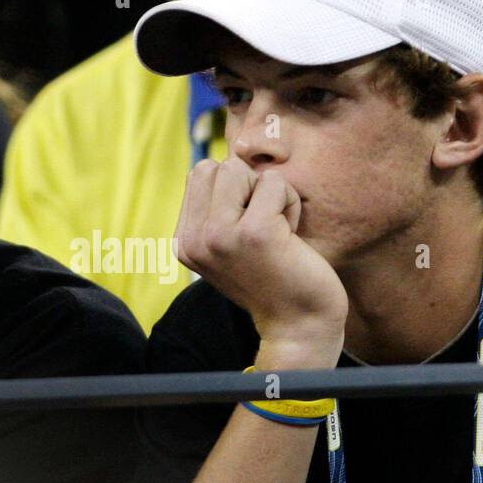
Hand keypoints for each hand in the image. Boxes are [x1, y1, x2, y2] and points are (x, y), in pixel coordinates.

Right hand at [174, 157, 347, 367]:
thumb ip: (217, 208)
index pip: (199, 175)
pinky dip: (290, 203)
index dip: (234, 191)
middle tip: (264, 224)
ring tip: (276, 228)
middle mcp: (194, 239)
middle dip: (248, 185)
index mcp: (184, 241)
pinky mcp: (253, 233)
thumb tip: (230, 157)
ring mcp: (219, 236)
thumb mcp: (230, 244)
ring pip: (238, 169)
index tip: (248, 229)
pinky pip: (274, 183)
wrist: (298, 325)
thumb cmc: (273, 278)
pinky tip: (291, 236)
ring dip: (268, 192)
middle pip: (216, 167)